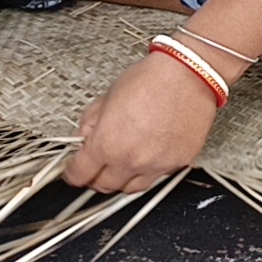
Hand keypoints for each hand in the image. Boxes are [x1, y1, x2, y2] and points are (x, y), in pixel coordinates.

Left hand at [63, 52, 219, 193]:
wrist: (188, 73)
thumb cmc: (151, 79)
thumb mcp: (107, 97)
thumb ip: (90, 123)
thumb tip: (84, 137)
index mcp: (106, 144)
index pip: (79, 175)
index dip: (73, 172)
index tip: (75, 171)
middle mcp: (130, 160)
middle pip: (104, 186)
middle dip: (96, 177)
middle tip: (99, 166)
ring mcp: (156, 164)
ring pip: (131, 189)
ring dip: (123, 178)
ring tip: (125, 162)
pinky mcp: (178, 162)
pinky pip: (158, 176)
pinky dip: (150, 169)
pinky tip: (150, 152)